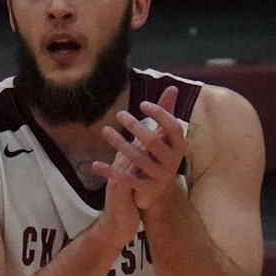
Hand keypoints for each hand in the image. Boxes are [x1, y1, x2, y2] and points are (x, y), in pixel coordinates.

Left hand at [94, 85, 189, 212]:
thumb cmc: (161, 153)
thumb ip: (168, 112)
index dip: (159, 114)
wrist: (158, 189)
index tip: (142, 104)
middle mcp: (172, 162)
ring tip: (105, 130)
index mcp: (180, 146)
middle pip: (153, 142)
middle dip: (135, 127)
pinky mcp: (145, 188)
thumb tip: (172, 87)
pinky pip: (126, 179)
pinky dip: (110, 171)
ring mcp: (159, 176)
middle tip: (119, 114)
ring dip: (119, 143)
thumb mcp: (166, 135)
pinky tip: (95, 164)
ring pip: (137, 158)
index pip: (173, 127)